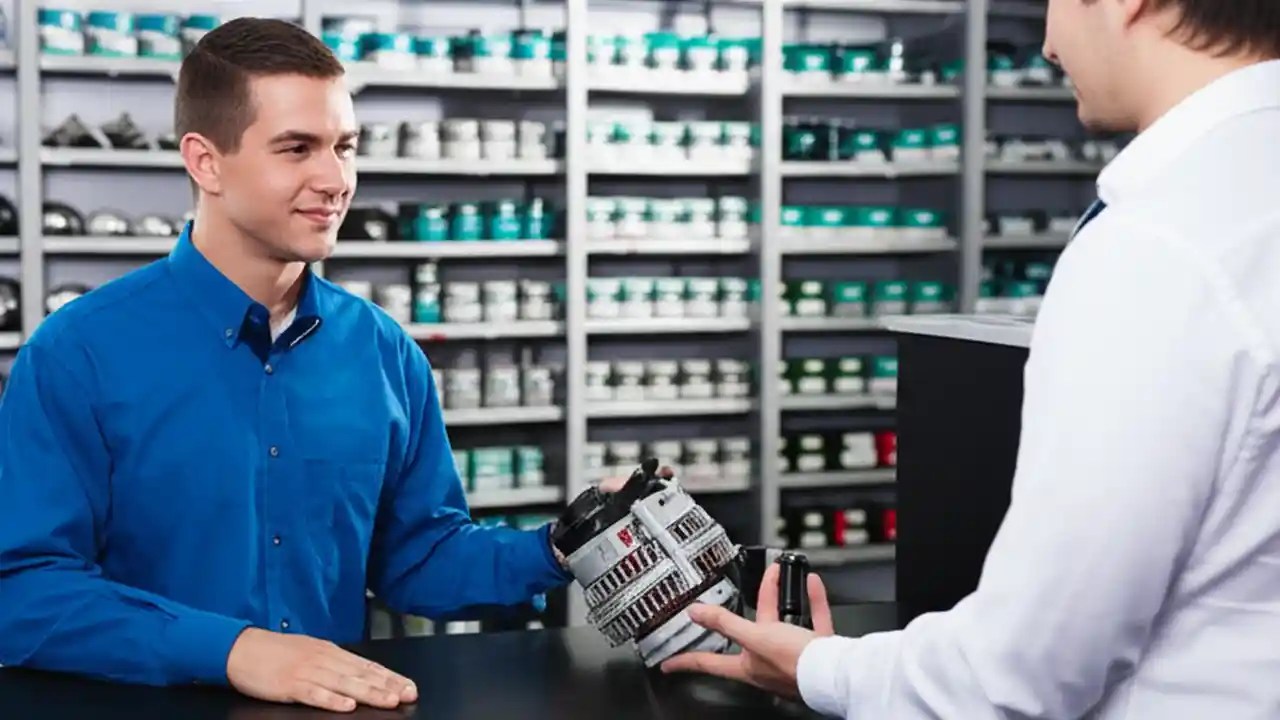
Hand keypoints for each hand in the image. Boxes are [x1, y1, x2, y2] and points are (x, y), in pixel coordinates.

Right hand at [226, 628, 417, 712]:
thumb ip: (334, 663)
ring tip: (388, 700)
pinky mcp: (289, 684)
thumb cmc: (275, 652)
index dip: (390, 676)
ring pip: (344, 683)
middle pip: (361, 674)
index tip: (409, 685)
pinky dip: (331, 699)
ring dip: (368, 693)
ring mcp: (307, 671)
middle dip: (388, 685)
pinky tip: (346, 705)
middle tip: (409, 694)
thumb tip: (360, 674)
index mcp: (330, 652)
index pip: (367, 665)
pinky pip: (314, 693)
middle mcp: (323, 659)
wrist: (241, 648)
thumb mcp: (310, 652)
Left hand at [660, 561, 834, 698]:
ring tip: (778, 579)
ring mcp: (793, 658)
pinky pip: (812, 621)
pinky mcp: (817, 650)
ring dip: (781, 600)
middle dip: (747, 611)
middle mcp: (768, 664)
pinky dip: (812, 602)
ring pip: (782, 624)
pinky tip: (811, 585)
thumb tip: (696, 612)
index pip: (708, 663)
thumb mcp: (754, 636)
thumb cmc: (795, 663)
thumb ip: (726, 623)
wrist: (836, 672)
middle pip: (749, 633)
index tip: (668, 664)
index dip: (685, 662)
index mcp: (748, 666)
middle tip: (743, 592)